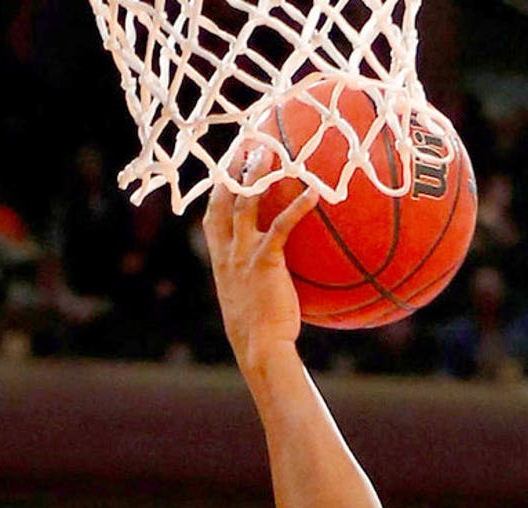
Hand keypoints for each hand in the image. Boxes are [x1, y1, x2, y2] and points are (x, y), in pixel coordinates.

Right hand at [203, 149, 316, 367]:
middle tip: (244, 144)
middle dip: (232, 170)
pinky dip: (297, 208)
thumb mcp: (252, 297)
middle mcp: (227, 250)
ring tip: (269, 153)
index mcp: (221, 257)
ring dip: (256, 176)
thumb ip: (259, 277)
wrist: (258, 344)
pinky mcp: (265, 260)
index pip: (213, 214)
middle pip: (224, 199)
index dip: (219, 188)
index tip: (226, 166)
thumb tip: (279, 275)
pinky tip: (313, 193)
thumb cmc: (260, 327)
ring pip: (245, 204)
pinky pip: (281, 226)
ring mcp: (243, 254)